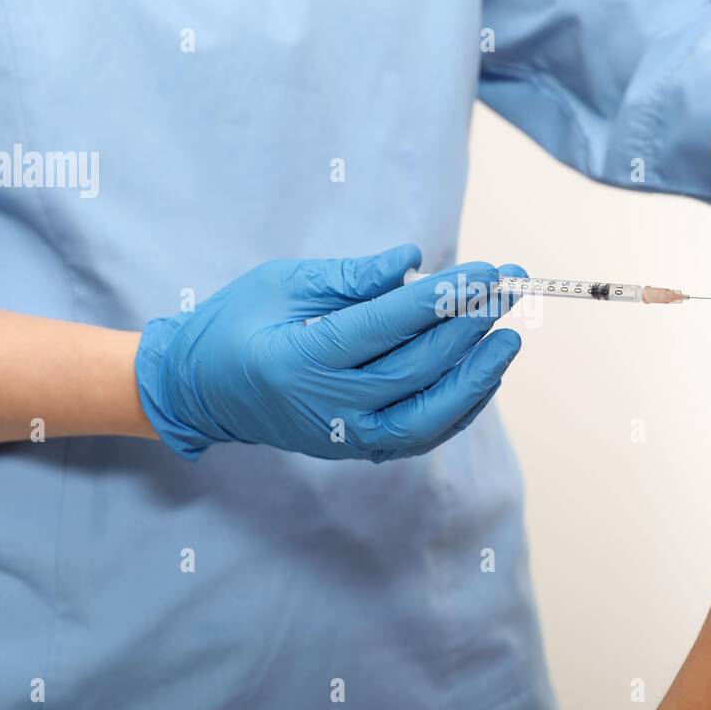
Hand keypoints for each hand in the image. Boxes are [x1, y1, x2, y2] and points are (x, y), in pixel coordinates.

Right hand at [135, 244, 523, 461]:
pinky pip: (420, 434)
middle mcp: (326, 408)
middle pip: (417, 370)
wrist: (200, 391)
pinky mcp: (357, 449)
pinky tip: (484, 372)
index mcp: (300, 360)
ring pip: (428, 416)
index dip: (443, 298)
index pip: (388, 327)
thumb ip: (349, 276)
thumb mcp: (281, 283)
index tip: (487, 271)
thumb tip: (412, 260)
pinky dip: (459, 407)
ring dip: (476, 376)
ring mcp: (344, 437)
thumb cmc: (236, 324)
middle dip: (470, 327)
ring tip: (509, 336)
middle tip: (510, 289)